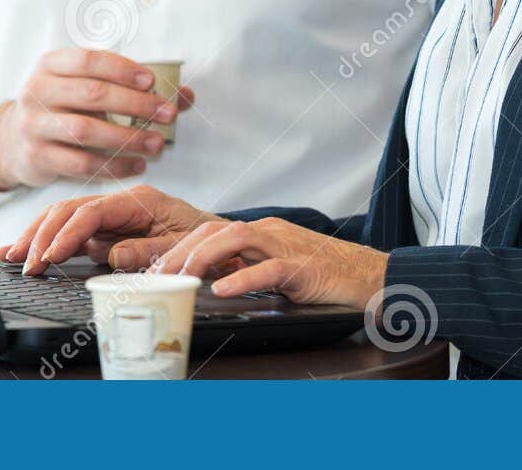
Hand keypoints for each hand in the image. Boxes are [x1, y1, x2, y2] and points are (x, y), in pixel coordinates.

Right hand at [0, 49, 195, 189]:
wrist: (12, 141)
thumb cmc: (62, 107)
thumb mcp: (85, 88)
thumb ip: (132, 88)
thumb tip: (186, 95)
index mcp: (51, 64)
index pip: (89, 60)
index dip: (123, 70)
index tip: (152, 82)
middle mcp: (37, 91)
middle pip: (92, 94)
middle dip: (136, 104)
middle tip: (167, 113)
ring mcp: (34, 125)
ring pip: (87, 130)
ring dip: (128, 138)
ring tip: (157, 144)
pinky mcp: (37, 157)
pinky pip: (81, 163)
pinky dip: (114, 166)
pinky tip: (136, 164)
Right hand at [0, 184, 221, 274]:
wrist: (224, 239)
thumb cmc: (207, 242)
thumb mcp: (184, 248)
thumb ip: (148, 251)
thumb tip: (109, 255)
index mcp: (140, 201)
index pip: (92, 213)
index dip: (67, 234)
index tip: (48, 257)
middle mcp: (123, 202)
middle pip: (71, 209)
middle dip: (42, 234)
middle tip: (21, 262)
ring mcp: (114, 213)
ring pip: (66, 216)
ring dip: (38, 235)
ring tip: (11, 254)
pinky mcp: (110, 226)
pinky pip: (73, 228)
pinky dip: (48, 238)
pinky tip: (26, 248)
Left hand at [151, 218, 388, 308]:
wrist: (370, 275)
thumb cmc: (322, 276)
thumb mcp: (274, 270)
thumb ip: (243, 271)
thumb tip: (204, 285)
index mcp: (258, 232)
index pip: (207, 231)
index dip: (176, 247)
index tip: (151, 270)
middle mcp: (268, 232)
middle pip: (213, 229)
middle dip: (179, 250)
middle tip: (154, 276)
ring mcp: (286, 246)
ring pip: (236, 239)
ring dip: (203, 257)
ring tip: (180, 278)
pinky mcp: (305, 266)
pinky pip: (270, 268)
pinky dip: (244, 278)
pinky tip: (224, 291)